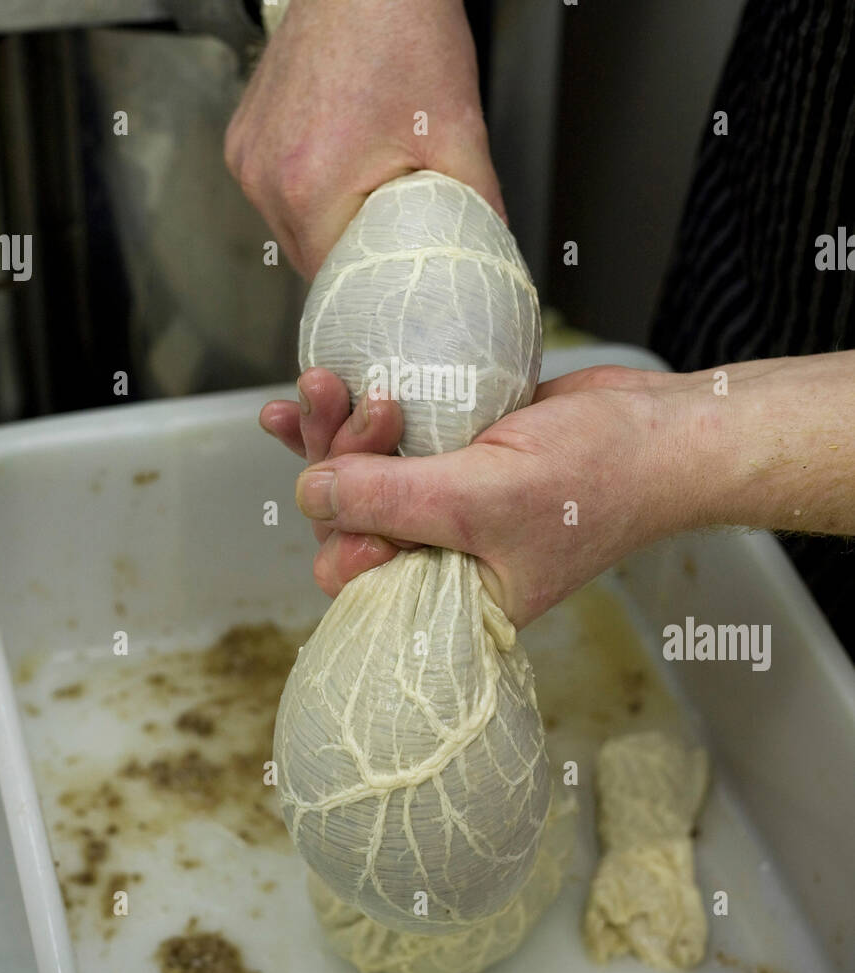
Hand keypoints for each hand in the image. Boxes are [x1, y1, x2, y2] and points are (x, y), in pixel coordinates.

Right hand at [224, 0, 503, 279]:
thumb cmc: (413, 29)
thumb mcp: (461, 133)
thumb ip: (480, 209)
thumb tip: (490, 259)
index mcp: (306, 183)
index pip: (338, 279)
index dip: (376, 291)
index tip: (406, 295)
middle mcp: (261, 172)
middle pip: (311, 258)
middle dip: (359, 260)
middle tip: (404, 253)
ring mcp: (246, 150)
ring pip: (292, 227)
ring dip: (334, 227)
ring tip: (380, 201)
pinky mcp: (243, 131)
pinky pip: (278, 191)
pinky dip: (312, 194)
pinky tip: (350, 170)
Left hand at [288, 351, 854, 626]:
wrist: (664, 429)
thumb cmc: (600, 478)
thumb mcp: (487, 498)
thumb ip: (394, 501)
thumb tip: (308, 495)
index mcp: (451, 592)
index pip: (358, 572)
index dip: (335, 520)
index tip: (337, 469)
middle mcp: (443, 552)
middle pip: (352, 513)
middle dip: (330, 454)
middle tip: (331, 395)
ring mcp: (450, 500)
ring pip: (365, 472)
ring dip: (334, 426)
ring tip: (324, 381)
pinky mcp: (457, 452)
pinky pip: (392, 440)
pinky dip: (354, 413)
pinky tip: (314, 388)